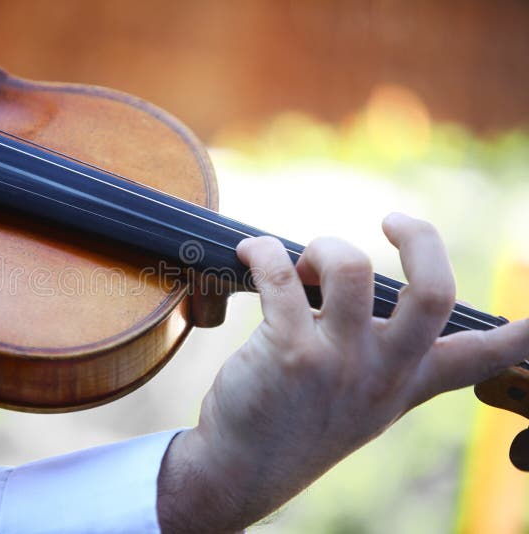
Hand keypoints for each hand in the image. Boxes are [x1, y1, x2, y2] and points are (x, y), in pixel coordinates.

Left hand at [157, 213, 528, 532]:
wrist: (244, 468)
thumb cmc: (298, 422)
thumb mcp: (361, 399)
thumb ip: (381, 352)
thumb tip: (364, 280)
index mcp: (407, 381)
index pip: (482, 357)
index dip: (520, 333)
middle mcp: (383, 372)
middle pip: (433, 292)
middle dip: (421, 238)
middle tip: (392, 221)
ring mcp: (339, 362)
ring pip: (348, 267)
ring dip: (324, 246)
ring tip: (303, 265)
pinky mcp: (290, 352)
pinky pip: (280, 276)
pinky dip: (262, 252)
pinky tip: (251, 253)